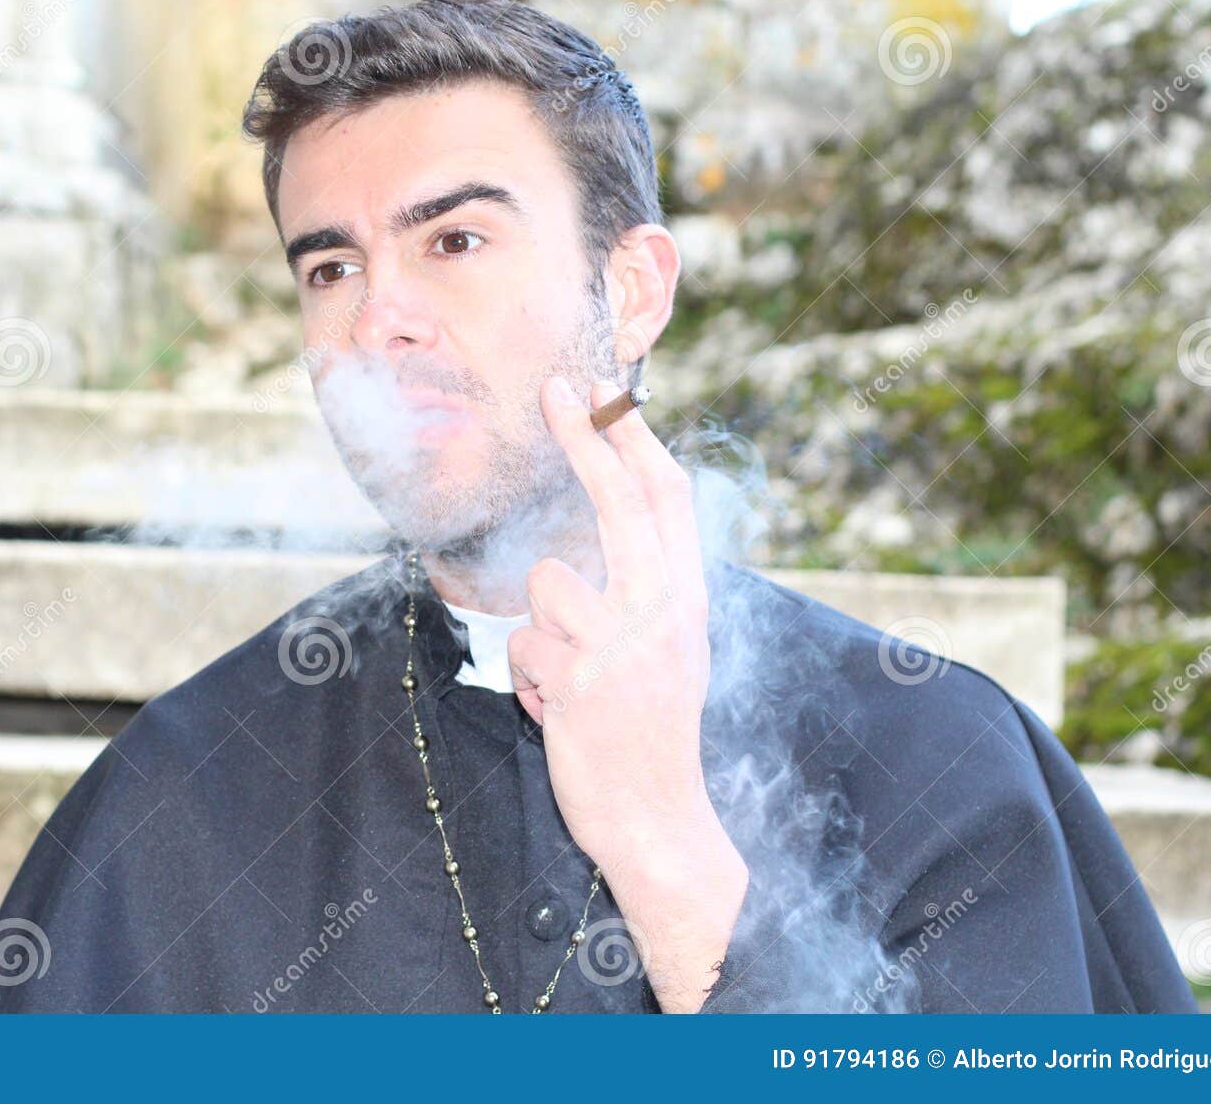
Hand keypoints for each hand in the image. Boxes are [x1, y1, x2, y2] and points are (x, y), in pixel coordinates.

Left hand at [507, 376, 746, 1009]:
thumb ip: (646, 591)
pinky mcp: (584, 680)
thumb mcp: (672, 653)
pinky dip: (530, 682)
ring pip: (546, 585)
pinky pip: (523, 648)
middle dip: (585, 439)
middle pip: (620, 503)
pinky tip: (562, 715)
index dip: (634, 440)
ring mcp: (625, 644)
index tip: (606, 394)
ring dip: (541, 633)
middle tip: (554, 390)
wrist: (659, 819)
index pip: (667, 500)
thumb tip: (603, 530)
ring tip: (571, 682)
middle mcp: (665, 612)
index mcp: (687, 601)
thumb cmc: (653, 733)